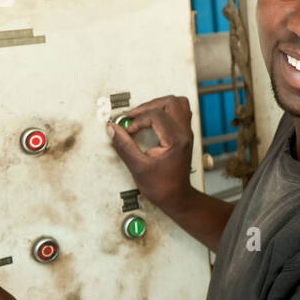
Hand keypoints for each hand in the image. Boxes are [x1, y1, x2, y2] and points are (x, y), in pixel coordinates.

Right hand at [106, 95, 196, 215]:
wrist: (177, 197)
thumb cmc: (162, 186)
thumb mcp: (138, 167)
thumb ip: (124, 146)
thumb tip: (112, 128)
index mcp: (176, 140)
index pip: (156, 116)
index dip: (138, 121)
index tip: (128, 131)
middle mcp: (185, 133)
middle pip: (170, 102)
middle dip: (149, 106)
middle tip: (133, 115)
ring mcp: (187, 133)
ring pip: (178, 103)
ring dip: (159, 104)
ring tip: (142, 114)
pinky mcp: (185, 134)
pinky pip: (179, 112)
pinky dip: (165, 110)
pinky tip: (152, 119)